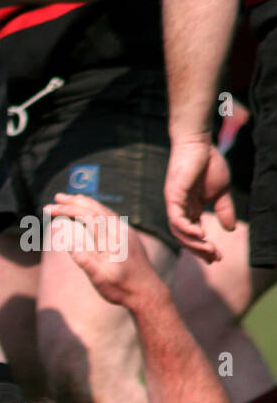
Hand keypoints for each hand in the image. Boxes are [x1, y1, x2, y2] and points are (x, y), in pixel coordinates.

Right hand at [45, 193, 160, 307]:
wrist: (148, 293)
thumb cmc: (121, 288)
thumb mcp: (100, 278)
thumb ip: (84, 259)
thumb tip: (68, 241)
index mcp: (111, 239)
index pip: (87, 216)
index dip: (67, 210)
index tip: (49, 209)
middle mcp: (120, 231)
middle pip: (95, 208)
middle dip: (74, 202)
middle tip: (56, 197)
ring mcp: (126, 232)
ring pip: (104, 210)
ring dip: (86, 203)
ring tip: (71, 199)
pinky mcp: (128, 236)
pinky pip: (110, 216)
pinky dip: (96, 210)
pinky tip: (90, 212)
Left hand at [164, 137, 234, 261]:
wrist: (199, 144)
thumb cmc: (208, 164)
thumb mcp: (221, 192)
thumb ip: (224, 210)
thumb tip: (229, 230)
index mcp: (189, 210)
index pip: (193, 234)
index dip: (203, 247)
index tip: (216, 258)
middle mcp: (179, 209)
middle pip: (184, 237)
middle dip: (198, 250)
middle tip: (213, 258)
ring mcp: (174, 203)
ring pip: (178, 230)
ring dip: (193, 242)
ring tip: (209, 249)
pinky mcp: (172, 195)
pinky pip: (175, 217)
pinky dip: (186, 228)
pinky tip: (199, 234)